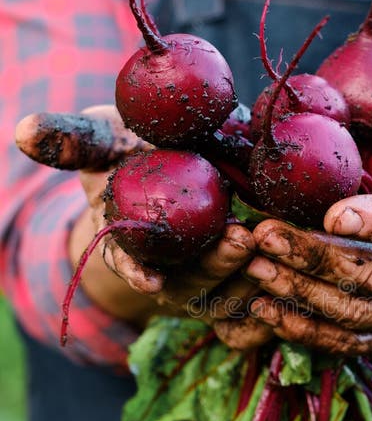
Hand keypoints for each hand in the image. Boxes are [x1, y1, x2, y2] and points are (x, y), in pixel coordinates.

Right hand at [15, 105, 261, 334]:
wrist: (169, 162)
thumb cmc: (128, 150)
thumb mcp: (99, 139)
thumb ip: (72, 140)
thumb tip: (26, 131)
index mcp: (129, 240)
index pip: (127, 261)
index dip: (134, 270)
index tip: (148, 279)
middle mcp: (168, 266)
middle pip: (192, 281)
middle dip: (215, 267)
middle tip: (239, 240)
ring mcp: (206, 273)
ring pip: (230, 288)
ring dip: (251, 271)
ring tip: (272, 242)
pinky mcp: (242, 270)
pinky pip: (260, 289)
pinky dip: (274, 283)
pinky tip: (295, 260)